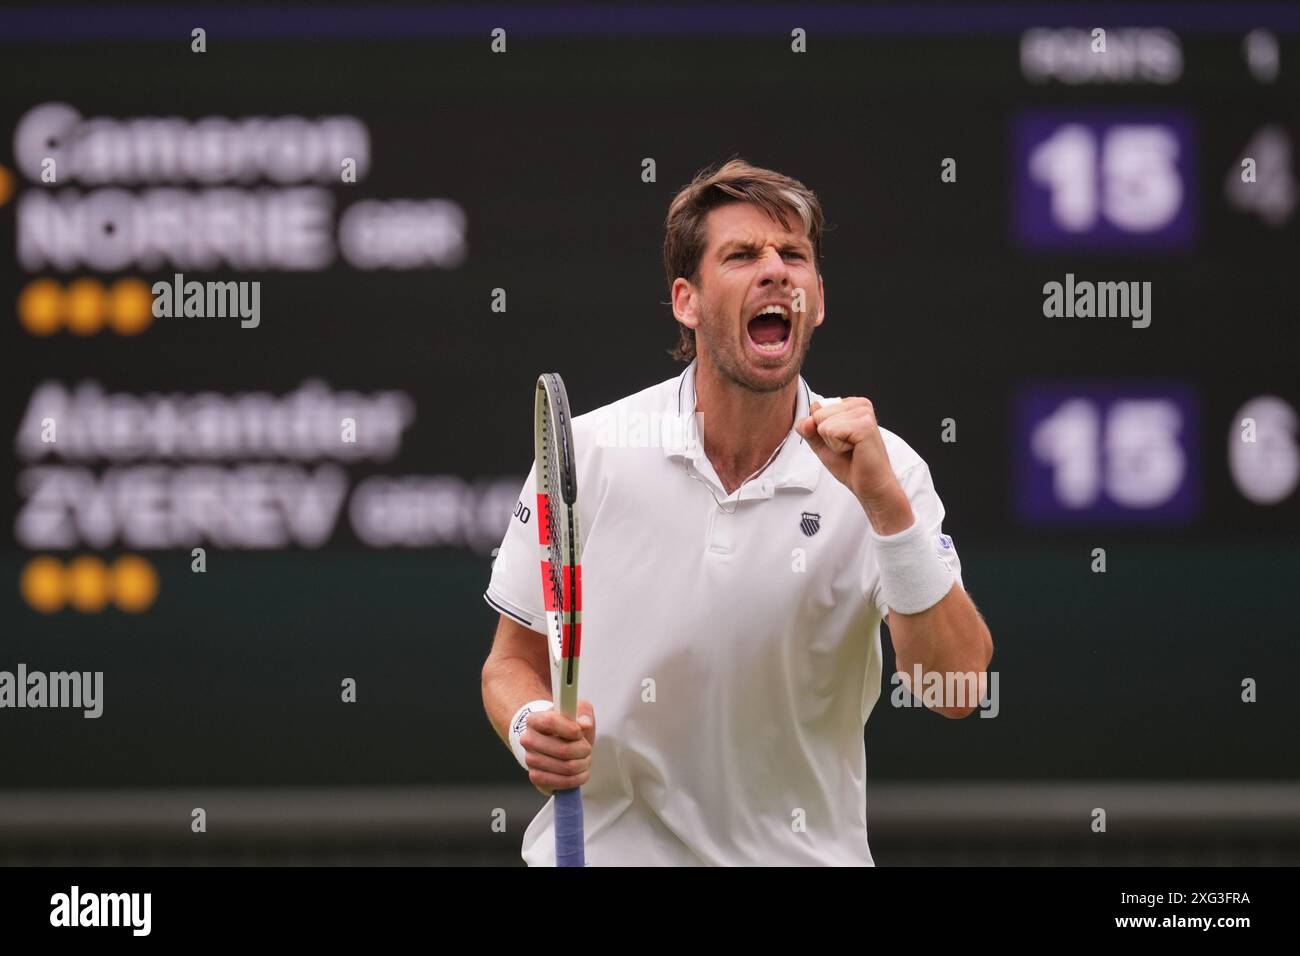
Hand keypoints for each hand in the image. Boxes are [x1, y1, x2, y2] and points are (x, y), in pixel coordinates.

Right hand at [520, 699, 595, 794]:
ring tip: (584, 759)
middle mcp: (528, 740)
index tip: (580, 732)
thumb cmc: (567, 727)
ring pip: (566, 767)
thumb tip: (585, 724)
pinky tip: (580, 772)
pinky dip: (577, 779)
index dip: (570, 729)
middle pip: (563, 750)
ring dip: (583, 764)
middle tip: (586, 749)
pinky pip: (561, 782)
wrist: (557, 742)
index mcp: (535, 719)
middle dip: (583, 750)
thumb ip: (583, 712)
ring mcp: (530, 760)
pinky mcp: (536, 777)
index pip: (550, 722)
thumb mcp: (577, 711)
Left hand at [795, 397, 913, 532]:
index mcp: (851, 404)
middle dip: (826, 437)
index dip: (821, 431)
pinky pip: (831, 431)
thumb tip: (806, 421)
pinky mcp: (865, 425)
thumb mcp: (821, 443)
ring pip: (823, 424)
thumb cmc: (850, 465)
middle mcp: (859, 404)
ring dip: (833, 443)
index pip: (816, 408)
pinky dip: (837, 447)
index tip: (841, 441)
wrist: (870, 485)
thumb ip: (808, 429)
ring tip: (851, 449)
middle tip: (847, 447)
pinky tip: (855, 450)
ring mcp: (863, 413)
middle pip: (818, 414)